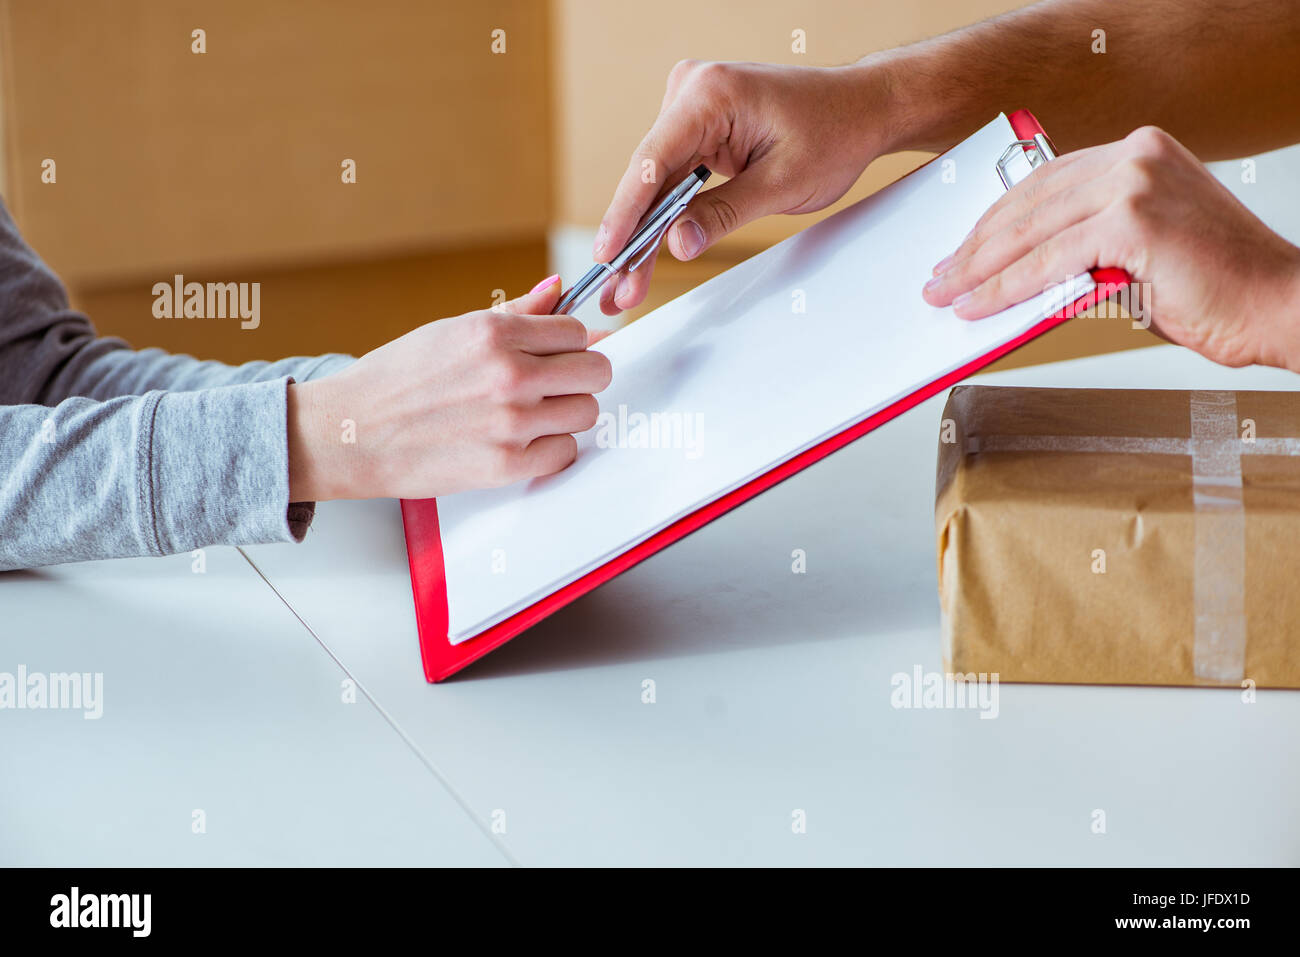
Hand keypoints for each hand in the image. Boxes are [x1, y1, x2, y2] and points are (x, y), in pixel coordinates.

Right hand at [287, 275, 612, 500]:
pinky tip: (521, 442)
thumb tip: (559, 291)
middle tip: (554, 387)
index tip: (555, 356)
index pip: (577, 331)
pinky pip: (566, 453)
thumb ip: (516, 313)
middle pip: (596, 372)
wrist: (350, 433)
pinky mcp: (507, 464)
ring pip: (586, 413)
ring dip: (565, 415)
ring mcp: (512, 422)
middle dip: (579, 378)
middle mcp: (509, 374)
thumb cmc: (395, 380)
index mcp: (495, 333)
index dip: (569, 345)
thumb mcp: (452, 330)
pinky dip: (550, 450)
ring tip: (530, 416)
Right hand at [594, 59, 891, 314]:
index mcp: (711, 94)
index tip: (608, 253)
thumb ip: (723, 214)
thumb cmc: (835, 131)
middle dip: (634, 237)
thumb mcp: (781, 184)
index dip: (625, 213)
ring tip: (627, 283)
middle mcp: (692, 91)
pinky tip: (646, 252)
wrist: (863, 109)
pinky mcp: (699, 127)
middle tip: (617, 288)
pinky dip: (665, 215)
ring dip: (644, 233)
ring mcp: (692, 108)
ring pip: (657, 183)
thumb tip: (678, 244)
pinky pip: (673, 177)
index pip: (653, 161)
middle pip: (649, 177)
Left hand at [922, 126, 1299, 369]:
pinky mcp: (1132, 221)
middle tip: (940, 277)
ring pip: (1030, 233)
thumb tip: (1019, 273)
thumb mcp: (1133, 256)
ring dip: (979, 270)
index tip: (962, 251)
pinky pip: (1047, 261)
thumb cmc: (1213, 289)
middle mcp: (1134, 156)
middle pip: (1029, 204)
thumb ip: (1081, 249)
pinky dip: (1006, 288)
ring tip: (947, 295)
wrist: (1276, 305)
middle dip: (976, 247)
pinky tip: (979, 306)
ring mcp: (1134, 183)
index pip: (1044, 184)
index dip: (996, 221)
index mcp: (1137, 153)